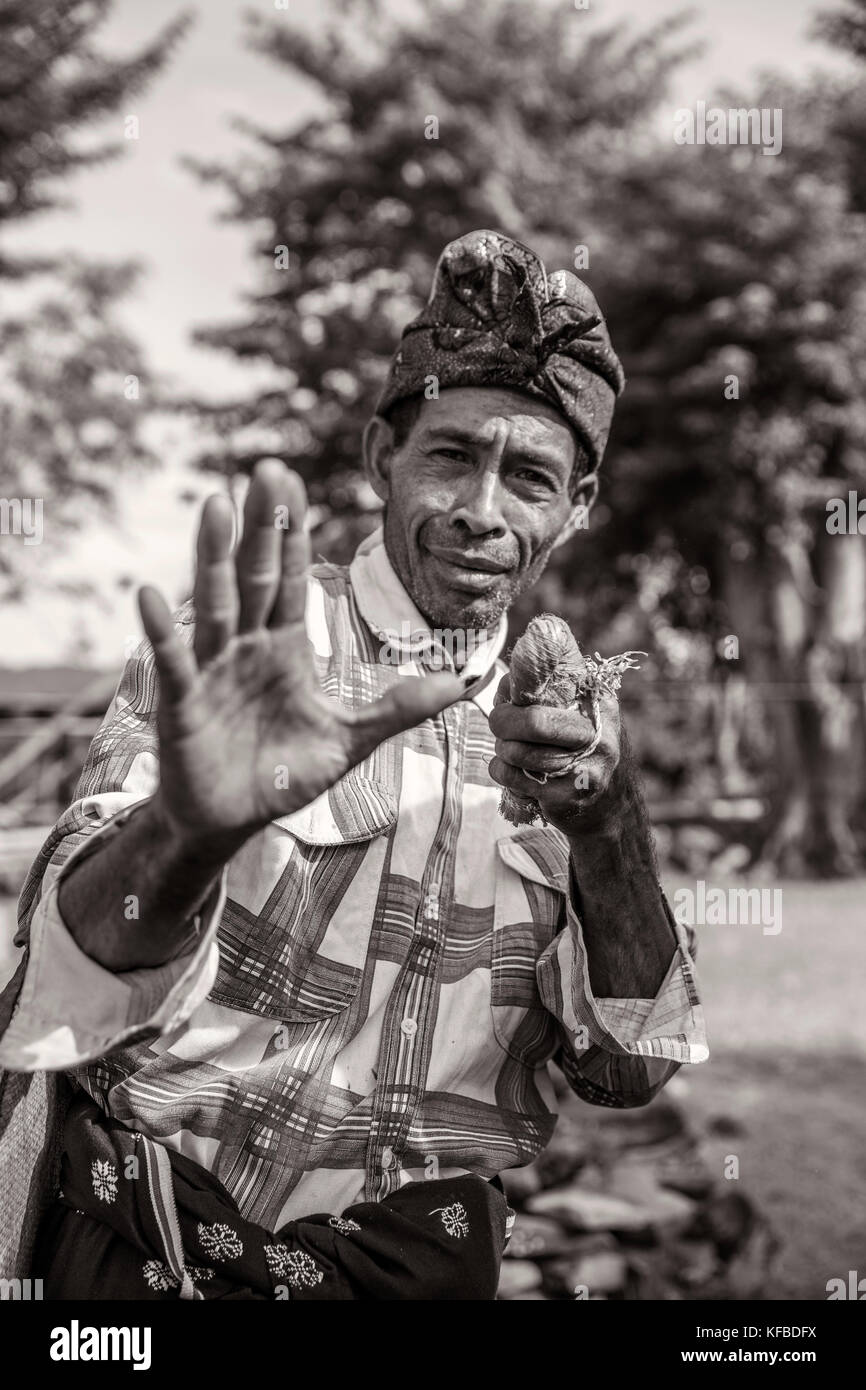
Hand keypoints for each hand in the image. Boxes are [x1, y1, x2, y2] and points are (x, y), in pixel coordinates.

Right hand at [139, 460, 463, 851]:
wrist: (233, 820)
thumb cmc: (283, 775)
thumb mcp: (349, 740)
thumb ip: (398, 709)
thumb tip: (459, 683)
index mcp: (285, 648)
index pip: (291, 580)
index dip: (292, 533)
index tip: (292, 482)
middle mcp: (246, 648)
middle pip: (255, 577)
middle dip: (262, 526)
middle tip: (267, 469)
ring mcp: (212, 671)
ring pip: (215, 606)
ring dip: (215, 558)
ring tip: (217, 506)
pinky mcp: (183, 704)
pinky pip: (174, 663)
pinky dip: (163, 632)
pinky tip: (152, 596)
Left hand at [487, 672, 622, 836]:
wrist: (614, 805)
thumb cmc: (584, 749)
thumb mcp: (581, 714)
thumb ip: (546, 693)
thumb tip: (505, 688)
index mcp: (600, 704)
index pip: (555, 679)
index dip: (521, 684)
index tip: (510, 696)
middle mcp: (598, 735)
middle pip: (534, 722)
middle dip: (502, 720)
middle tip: (499, 723)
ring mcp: (584, 769)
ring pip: (517, 752)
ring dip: (502, 749)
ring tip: (510, 748)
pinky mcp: (566, 797)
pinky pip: (512, 777)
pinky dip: (502, 771)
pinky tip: (515, 771)